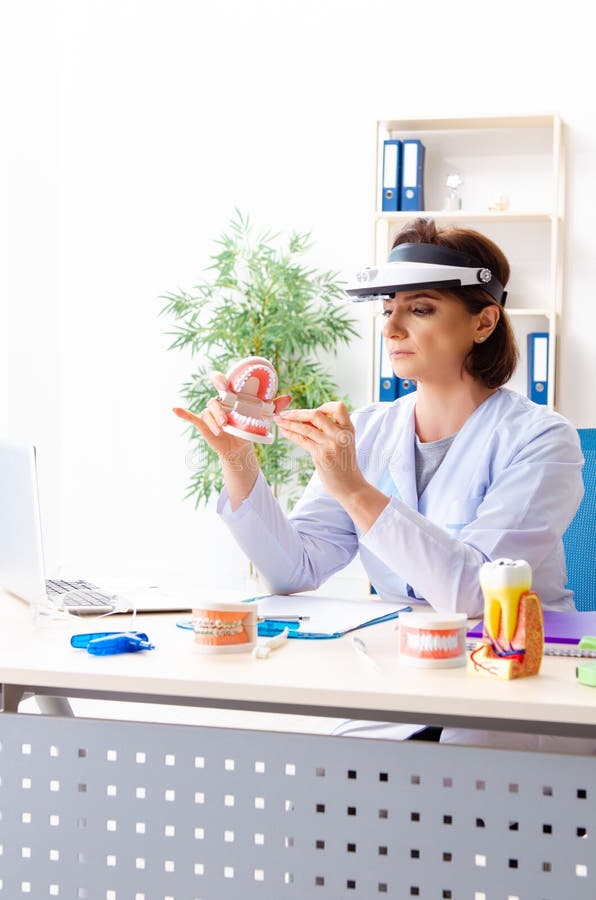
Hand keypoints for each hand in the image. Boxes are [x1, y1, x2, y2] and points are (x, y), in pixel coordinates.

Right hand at [173, 372, 291, 462]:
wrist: (240, 447)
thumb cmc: (250, 426)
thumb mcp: (262, 417)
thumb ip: (274, 406)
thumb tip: (288, 397)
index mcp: (231, 396)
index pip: (223, 381)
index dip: (222, 379)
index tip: (224, 383)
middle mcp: (219, 401)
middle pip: (216, 396)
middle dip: (218, 395)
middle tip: (223, 395)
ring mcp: (210, 412)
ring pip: (210, 411)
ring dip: (216, 419)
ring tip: (223, 429)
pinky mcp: (204, 423)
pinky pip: (192, 417)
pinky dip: (183, 413)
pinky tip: (175, 410)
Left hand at [275, 401, 366, 501]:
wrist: (351, 487)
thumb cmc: (345, 466)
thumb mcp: (345, 444)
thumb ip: (331, 431)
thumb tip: (307, 420)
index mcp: (348, 429)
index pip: (338, 407)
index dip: (323, 406)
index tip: (311, 411)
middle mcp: (340, 434)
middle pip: (316, 415)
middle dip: (297, 413)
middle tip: (285, 414)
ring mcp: (331, 444)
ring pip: (305, 427)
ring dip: (289, 423)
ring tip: (278, 421)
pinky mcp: (321, 455)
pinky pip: (302, 440)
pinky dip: (291, 434)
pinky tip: (284, 432)